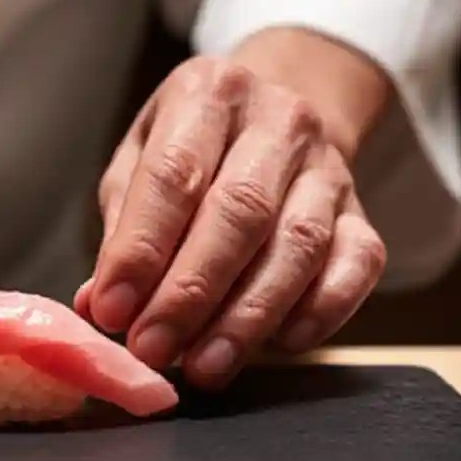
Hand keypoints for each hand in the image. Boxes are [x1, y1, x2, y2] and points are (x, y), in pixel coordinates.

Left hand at [77, 29, 389, 387]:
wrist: (278, 109)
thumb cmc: (191, 148)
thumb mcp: (139, 160)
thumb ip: (122, 229)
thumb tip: (98, 306)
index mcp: (209, 94)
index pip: (172, 176)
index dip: (140, 251)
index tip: (112, 311)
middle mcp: (278, 121)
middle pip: (240, 213)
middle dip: (190, 293)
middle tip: (153, 350)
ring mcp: (329, 167)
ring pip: (298, 245)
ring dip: (248, 316)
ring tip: (204, 366)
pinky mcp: (362, 213)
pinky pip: (356, 266)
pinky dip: (319, 313)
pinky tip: (278, 345)